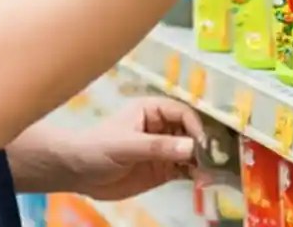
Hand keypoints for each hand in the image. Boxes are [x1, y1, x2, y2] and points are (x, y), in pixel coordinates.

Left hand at [64, 97, 203, 201]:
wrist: (76, 173)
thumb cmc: (96, 148)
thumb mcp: (125, 145)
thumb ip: (157, 147)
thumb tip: (191, 147)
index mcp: (151, 110)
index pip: (182, 112)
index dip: (195, 126)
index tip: (203, 145)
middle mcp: (161, 128)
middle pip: (191, 132)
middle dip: (204, 145)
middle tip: (216, 161)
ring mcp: (163, 150)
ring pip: (191, 153)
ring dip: (203, 162)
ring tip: (212, 175)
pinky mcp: (162, 170)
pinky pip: (185, 170)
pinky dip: (196, 175)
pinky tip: (203, 181)